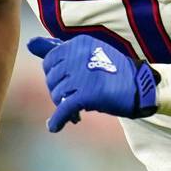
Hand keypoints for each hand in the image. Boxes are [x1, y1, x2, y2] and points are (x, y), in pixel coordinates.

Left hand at [27, 34, 158, 131]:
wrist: (141, 87)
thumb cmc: (112, 72)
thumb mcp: (87, 54)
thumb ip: (58, 49)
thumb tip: (30, 44)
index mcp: (78, 43)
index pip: (50, 62)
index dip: (55, 78)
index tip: (68, 86)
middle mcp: (78, 55)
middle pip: (52, 79)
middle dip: (58, 93)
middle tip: (71, 102)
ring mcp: (82, 75)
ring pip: (57, 95)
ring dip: (63, 107)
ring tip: (76, 113)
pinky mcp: (88, 94)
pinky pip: (63, 109)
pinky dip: (57, 120)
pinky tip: (54, 127)